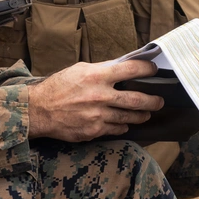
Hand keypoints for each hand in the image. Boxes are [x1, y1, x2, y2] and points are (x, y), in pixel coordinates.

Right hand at [27, 60, 164, 140]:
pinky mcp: (94, 130)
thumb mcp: (79, 70)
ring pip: (129, 117)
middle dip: (153, 101)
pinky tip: (124, 122)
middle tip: (159, 100)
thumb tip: (122, 67)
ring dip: (141, 116)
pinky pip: (115, 128)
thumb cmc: (58, 87)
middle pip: (137, 100)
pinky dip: (122, 125)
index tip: (154, 70)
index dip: (147, 69)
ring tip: (146, 114)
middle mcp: (101, 96)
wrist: (39, 110)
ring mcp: (98, 116)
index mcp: (98, 76)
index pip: (131, 70)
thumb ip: (102, 69)